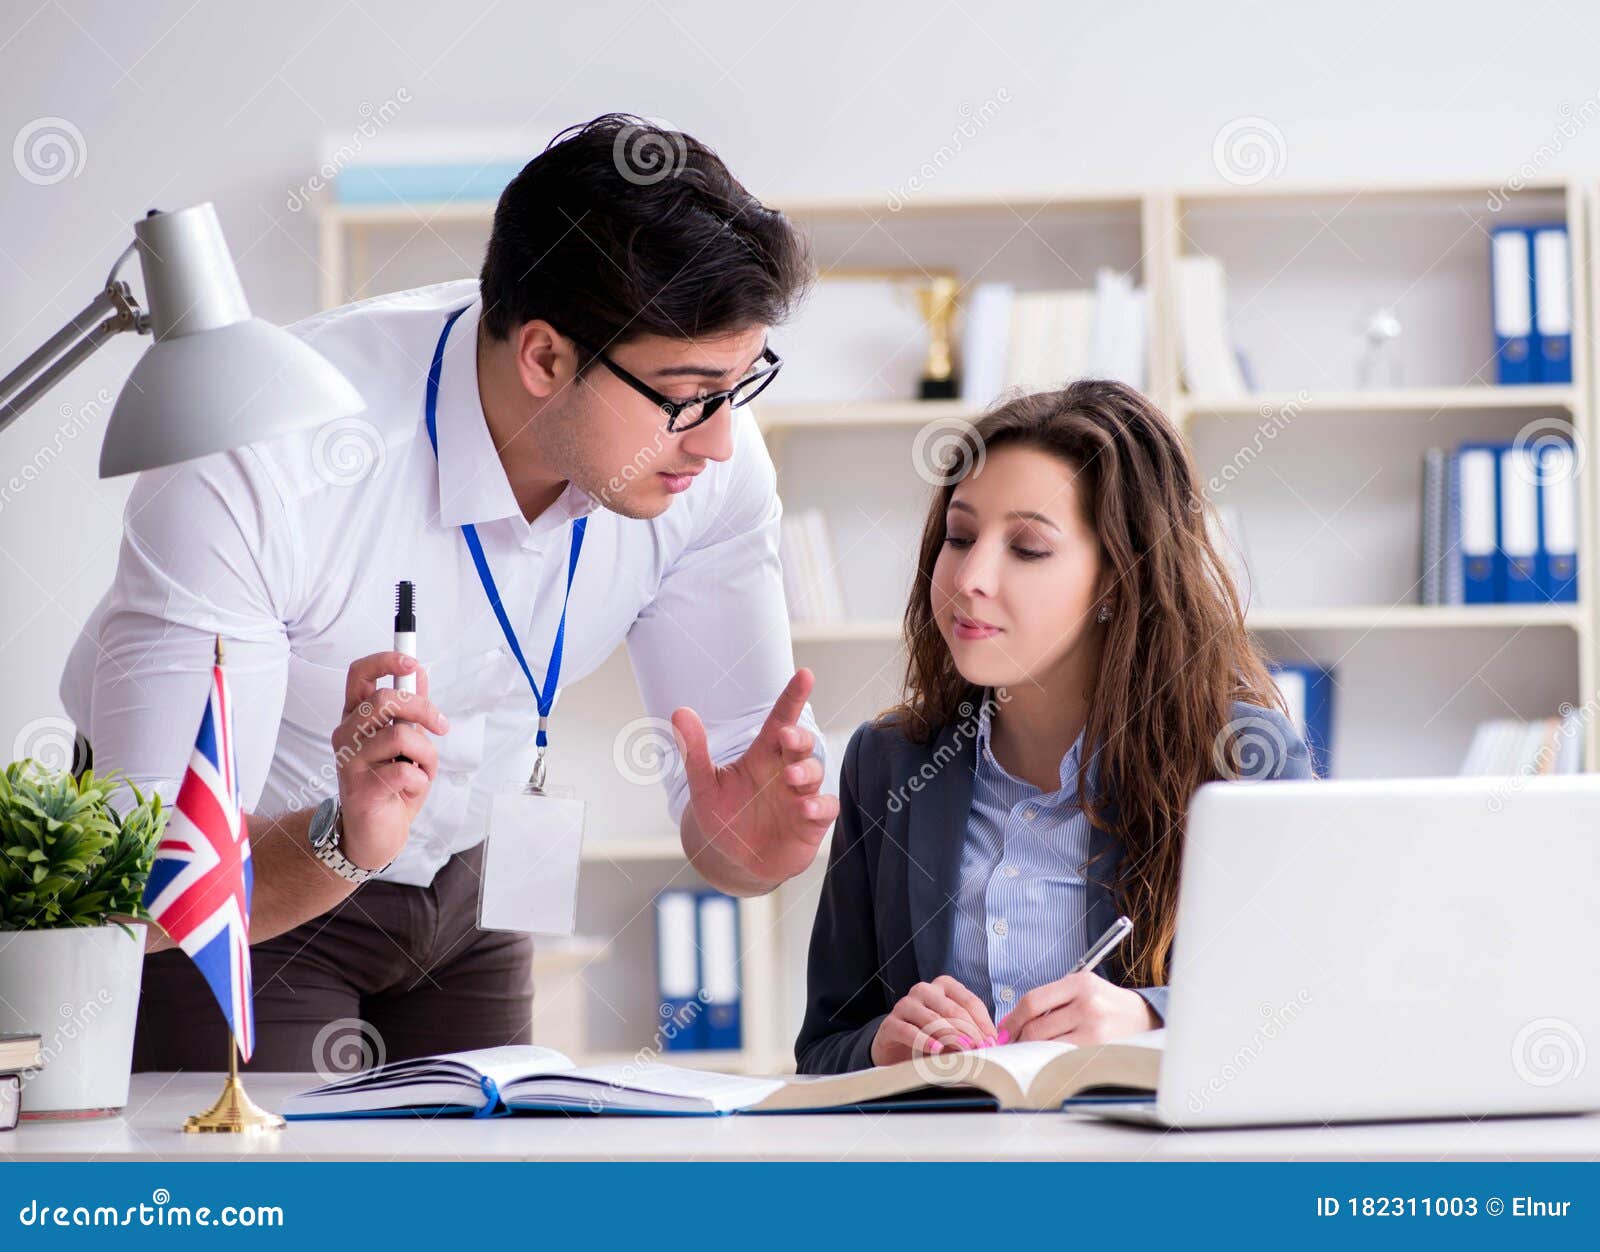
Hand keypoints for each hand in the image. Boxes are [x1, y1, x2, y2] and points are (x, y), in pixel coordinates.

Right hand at [332, 651, 449, 871]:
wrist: (375, 833)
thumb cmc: (391, 784)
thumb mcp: (406, 742)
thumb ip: (410, 709)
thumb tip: (418, 672)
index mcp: (356, 717)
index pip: (359, 674)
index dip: (386, 661)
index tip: (411, 663)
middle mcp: (346, 734)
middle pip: (385, 700)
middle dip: (423, 709)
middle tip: (440, 726)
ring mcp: (349, 761)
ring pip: (400, 736)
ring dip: (426, 754)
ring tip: (422, 769)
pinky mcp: (360, 789)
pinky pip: (405, 771)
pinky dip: (421, 780)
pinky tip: (412, 788)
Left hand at [672, 669, 838, 890]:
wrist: (737, 861)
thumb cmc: (725, 817)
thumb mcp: (704, 786)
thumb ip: (694, 752)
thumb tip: (679, 711)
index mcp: (762, 755)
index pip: (781, 719)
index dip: (793, 697)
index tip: (804, 674)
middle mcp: (785, 770)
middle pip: (801, 743)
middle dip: (798, 736)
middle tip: (786, 736)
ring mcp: (801, 795)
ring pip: (814, 772)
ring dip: (805, 771)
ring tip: (790, 776)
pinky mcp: (812, 822)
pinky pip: (825, 808)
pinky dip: (819, 806)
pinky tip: (805, 808)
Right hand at [871, 975, 1000, 1065]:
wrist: (897, 1048)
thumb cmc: (932, 1036)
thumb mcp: (955, 1033)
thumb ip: (971, 1033)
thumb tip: (992, 1043)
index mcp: (944, 986)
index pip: (970, 1002)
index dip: (983, 1024)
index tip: (992, 1043)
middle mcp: (924, 990)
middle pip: (953, 1010)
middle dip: (970, 1032)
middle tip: (980, 1050)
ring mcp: (906, 1005)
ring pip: (933, 1019)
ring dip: (951, 1037)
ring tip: (964, 1052)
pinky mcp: (891, 1023)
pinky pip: (909, 1030)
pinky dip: (924, 1040)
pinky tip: (936, 1049)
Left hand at [997, 971, 1157, 1045]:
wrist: (1145, 1018)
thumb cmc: (1107, 1004)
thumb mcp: (1083, 988)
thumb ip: (1052, 1000)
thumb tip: (1014, 1023)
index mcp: (1080, 983)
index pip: (1032, 1001)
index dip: (1012, 1018)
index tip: (1004, 1029)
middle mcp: (1088, 1004)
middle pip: (1035, 1026)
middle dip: (1019, 1038)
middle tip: (1013, 1045)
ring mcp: (1095, 1029)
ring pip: (1046, 1044)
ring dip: (1032, 1050)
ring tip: (1030, 1051)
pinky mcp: (1099, 1050)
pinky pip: (1062, 1057)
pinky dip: (1050, 1058)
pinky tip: (1049, 1057)